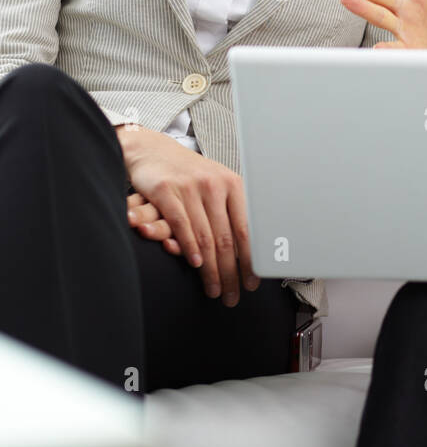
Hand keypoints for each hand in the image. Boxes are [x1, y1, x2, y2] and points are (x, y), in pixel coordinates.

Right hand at [116, 124, 260, 305]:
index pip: (246, 229)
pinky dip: (190, 248)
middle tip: (232, 296)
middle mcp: (214, 184)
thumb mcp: (216, 186)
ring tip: (214, 290)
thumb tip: (254, 249)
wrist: (152, 150)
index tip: (253, 282)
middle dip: (231, 273)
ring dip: (211, 270)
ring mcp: (190, 187)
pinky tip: (196, 265)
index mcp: (233, 184)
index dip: (251, 260)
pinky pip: (181, 224)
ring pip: (205, 236)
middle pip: (226, 238)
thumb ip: (231, 212)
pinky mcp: (166, 190)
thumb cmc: (188, 175)